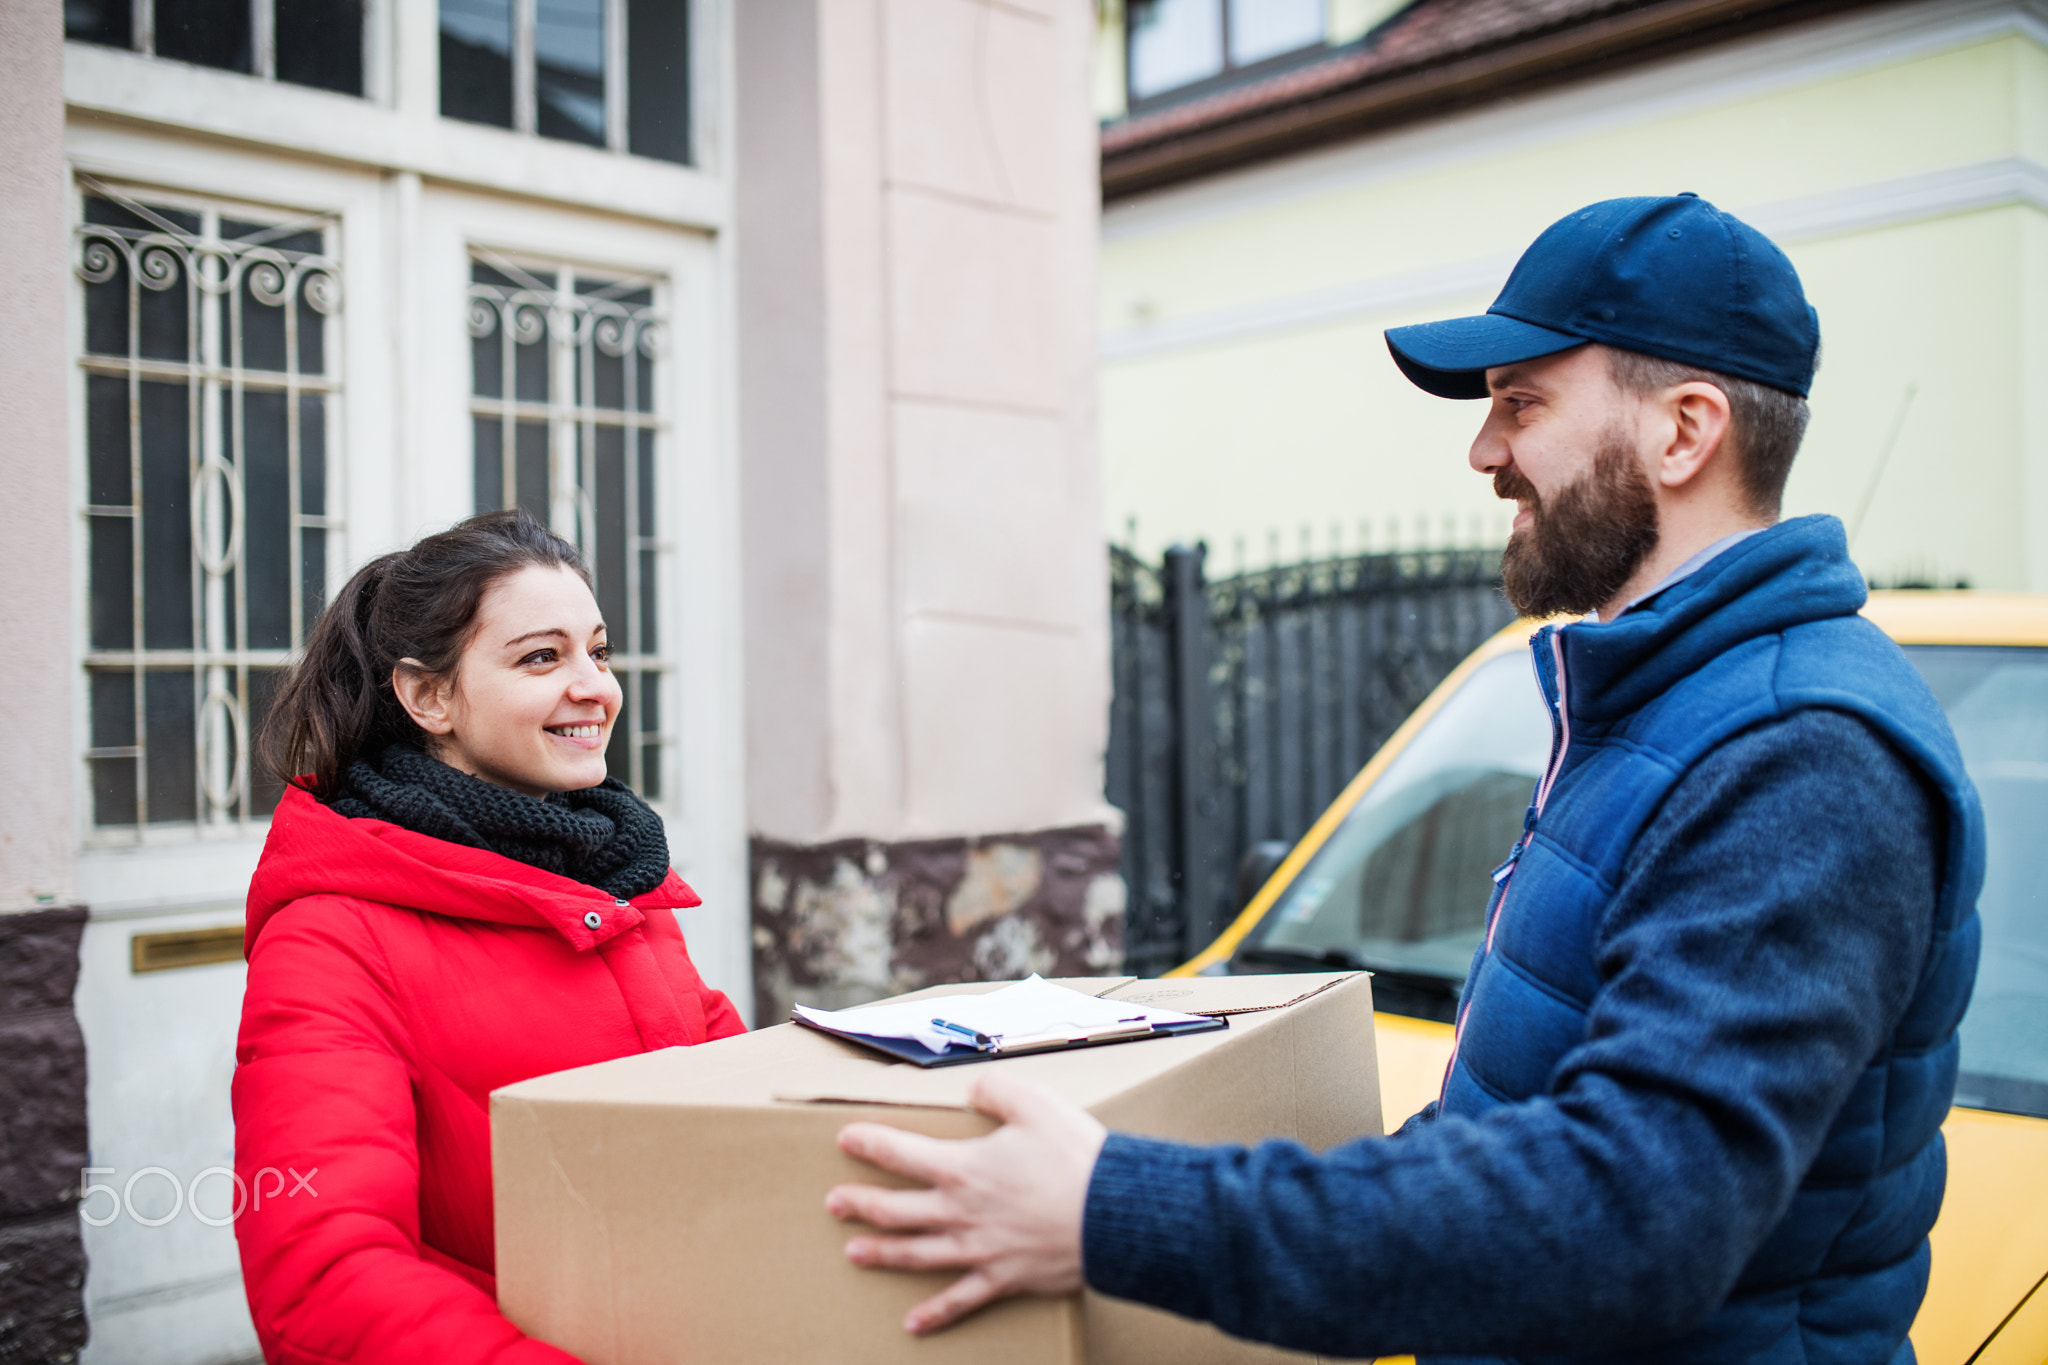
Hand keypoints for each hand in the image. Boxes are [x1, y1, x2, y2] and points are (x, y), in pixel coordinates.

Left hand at [827, 1070, 1108, 1334]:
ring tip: (853, 1252)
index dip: (869, 1143)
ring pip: (916, 1254)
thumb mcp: (1036, 1103)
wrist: (1113, 1215)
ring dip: (881, 1253)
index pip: (900, 1152)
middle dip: (860, 1204)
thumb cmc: (1076, 1158)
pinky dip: (935, 1314)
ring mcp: (978, 1250)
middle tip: (834, 1202)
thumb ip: (996, 1090)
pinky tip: (913, 1324)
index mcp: (963, 1167)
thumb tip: (972, 1087)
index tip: (845, 1139)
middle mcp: (960, 1212)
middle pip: (895, 1209)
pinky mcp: (1002, 1278)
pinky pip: (960, 1300)